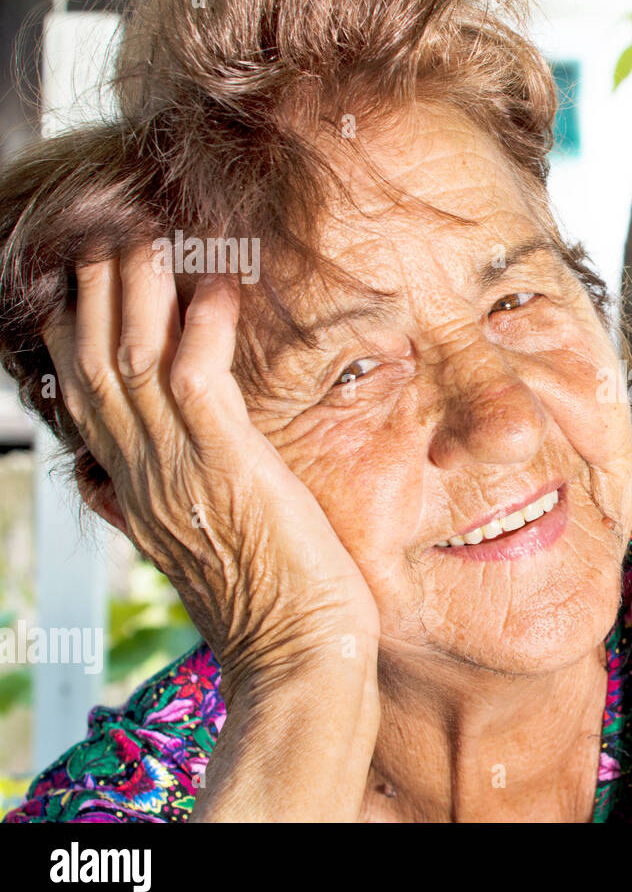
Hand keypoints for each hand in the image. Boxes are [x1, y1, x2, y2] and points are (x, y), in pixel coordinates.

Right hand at [42, 245, 380, 702]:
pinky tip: (216, 289)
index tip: (85, 279)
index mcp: (130, 491)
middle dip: (93, 291)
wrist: (296, 658)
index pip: (81, 395)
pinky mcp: (230, 467)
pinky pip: (197, 377)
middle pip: (92, 362)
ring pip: (131, 358)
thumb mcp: (180, 552)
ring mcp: (180, 469)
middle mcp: (141, 474)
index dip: (75, 329)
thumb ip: (136, 510)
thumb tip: (100, 485)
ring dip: (138, 290)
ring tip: (148, 237)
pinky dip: (201, 328)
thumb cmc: (262, 606)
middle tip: (108, 233)